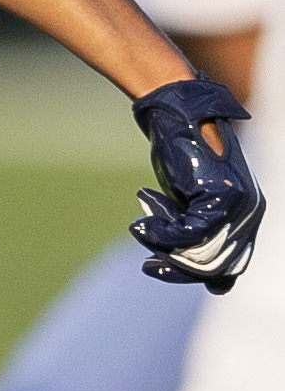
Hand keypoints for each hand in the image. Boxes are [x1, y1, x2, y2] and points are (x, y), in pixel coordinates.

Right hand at [132, 76, 260, 292]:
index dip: (200, 276)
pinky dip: (160, 232)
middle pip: (216, 265)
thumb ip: (196, 224)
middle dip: (177, 267)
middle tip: (149, 262)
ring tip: (141, 230)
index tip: (164, 270)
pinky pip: (187, 233)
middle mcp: (250, 213)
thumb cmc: (178, 151)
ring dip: (164, 247)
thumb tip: (184, 261)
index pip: (232, 264)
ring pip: (201, 252)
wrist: (176, 114)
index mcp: (248, 214)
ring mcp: (237, 205)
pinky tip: (142, 220)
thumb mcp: (190, 196)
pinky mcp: (219, 196)